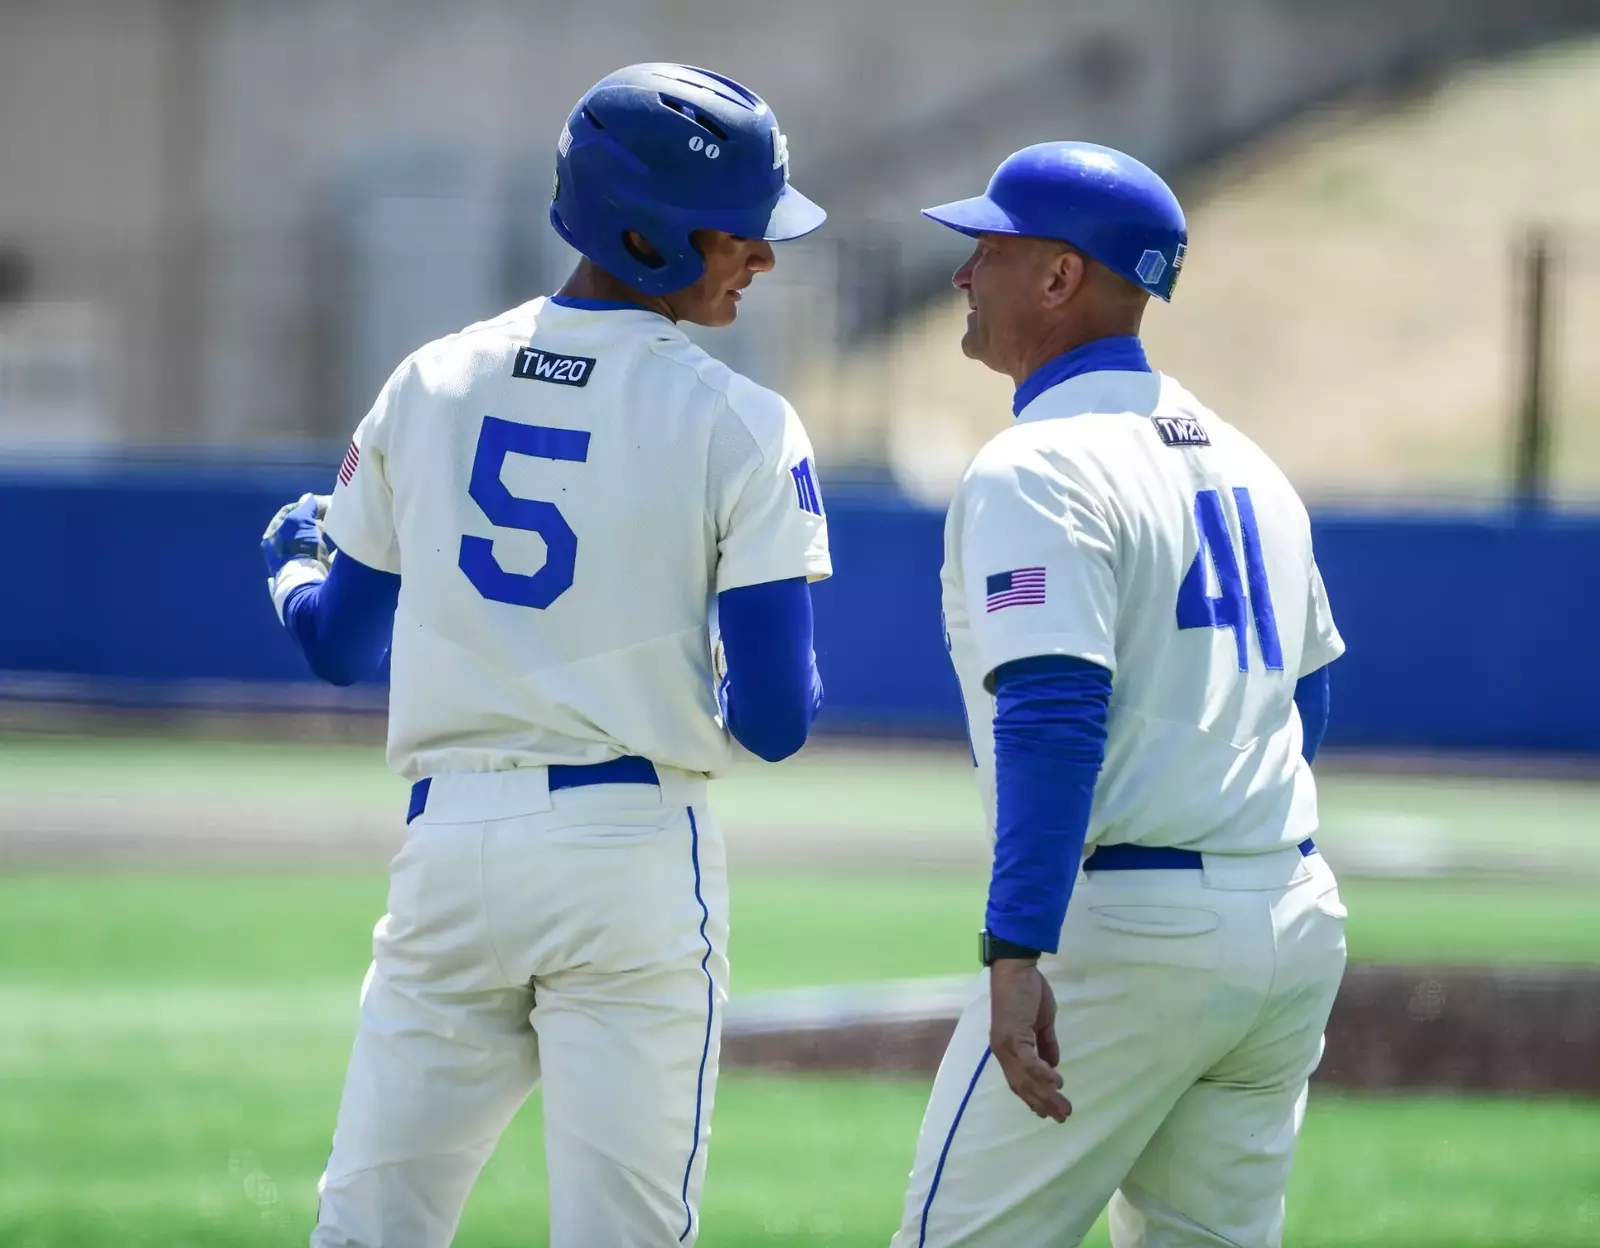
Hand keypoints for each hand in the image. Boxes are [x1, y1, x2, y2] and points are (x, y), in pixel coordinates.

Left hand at [261, 493, 331, 576]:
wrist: (309, 581)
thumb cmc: (297, 548)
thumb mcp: (299, 520)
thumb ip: (306, 507)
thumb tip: (310, 498)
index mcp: (272, 539)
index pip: (286, 515)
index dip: (302, 505)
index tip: (318, 501)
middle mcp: (282, 551)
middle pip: (300, 528)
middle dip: (315, 519)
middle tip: (330, 511)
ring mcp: (298, 563)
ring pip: (312, 541)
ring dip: (324, 532)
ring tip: (337, 524)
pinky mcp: (314, 572)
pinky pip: (325, 555)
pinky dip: (334, 548)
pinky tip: (343, 541)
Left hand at [988, 959, 1070, 1121]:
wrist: (1015, 969)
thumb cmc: (1026, 991)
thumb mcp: (1040, 1022)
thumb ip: (1045, 1043)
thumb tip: (1054, 1064)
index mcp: (1008, 1048)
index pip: (1019, 1080)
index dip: (1032, 1098)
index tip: (1046, 1113)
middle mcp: (1003, 1052)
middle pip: (1023, 1086)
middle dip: (1043, 1103)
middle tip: (1063, 1117)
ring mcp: (1006, 1045)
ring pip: (1026, 1079)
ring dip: (1046, 1095)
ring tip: (1064, 1107)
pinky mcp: (1013, 1036)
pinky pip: (1029, 1062)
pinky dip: (1042, 1075)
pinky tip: (1057, 1083)